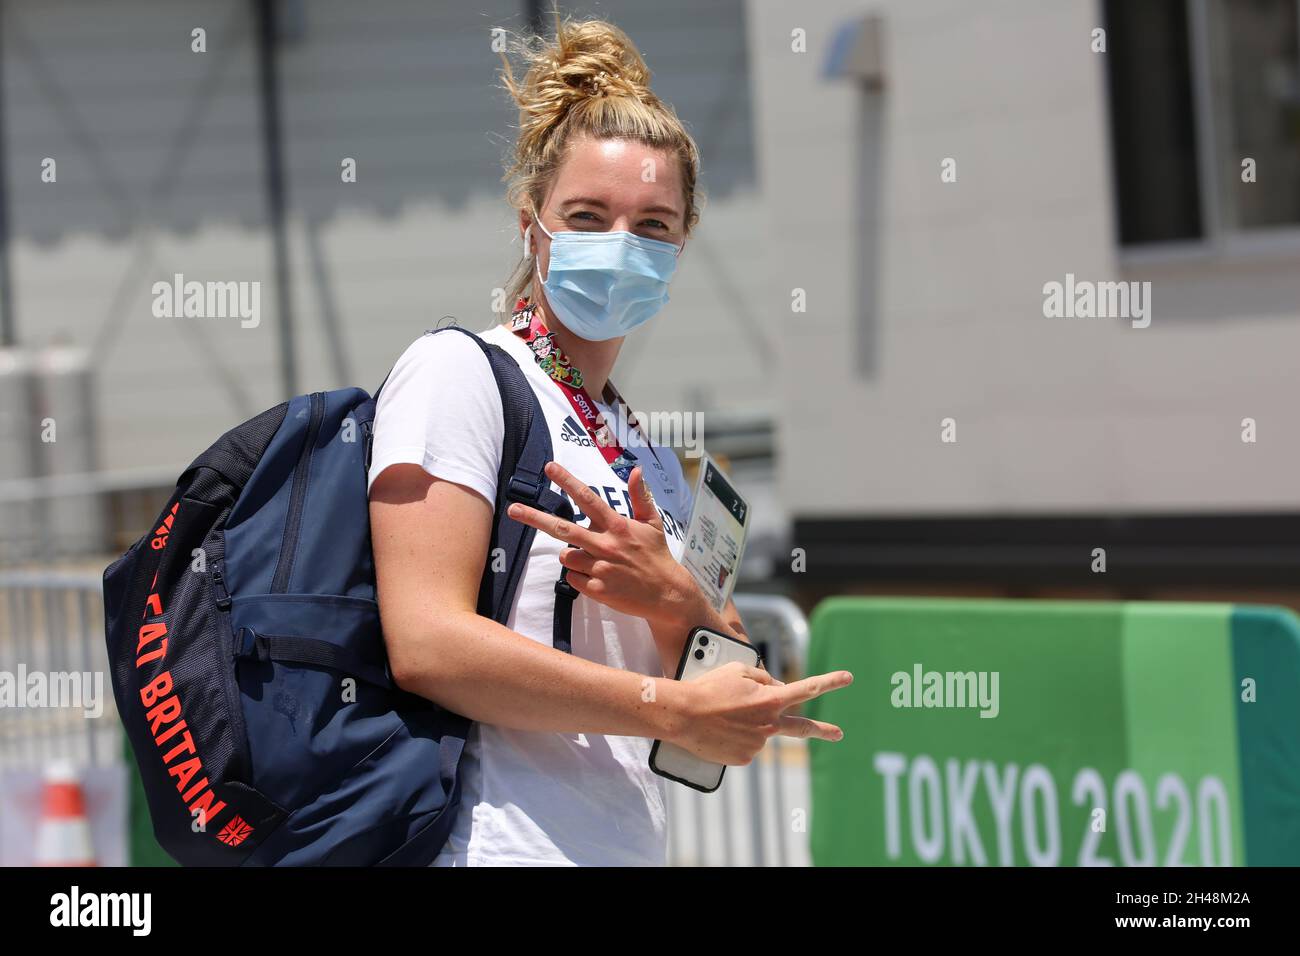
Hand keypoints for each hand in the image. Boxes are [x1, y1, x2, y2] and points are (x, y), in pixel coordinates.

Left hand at [506, 461, 702, 627]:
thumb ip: (641, 496)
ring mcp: (599, 568)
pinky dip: (579, 576)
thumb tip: (636, 470)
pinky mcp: (596, 589)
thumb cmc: (657, 555)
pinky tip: (597, 576)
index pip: (587, 499)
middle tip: (513, 509)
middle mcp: (605, 545)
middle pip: (562, 528)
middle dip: (534, 517)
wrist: (666, 594)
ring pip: (565, 556)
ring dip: (571, 555)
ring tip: (591, 557)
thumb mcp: (652, 523)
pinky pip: (572, 578)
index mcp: (617, 526)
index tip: (549, 467)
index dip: (567, 481)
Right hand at [665, 663, 852, 764]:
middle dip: (823, 731)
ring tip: (722, 717)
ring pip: (760, 732)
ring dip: (747, 725)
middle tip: (838, 734)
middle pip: (802, 728)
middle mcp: (769, 724)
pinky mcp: (743, 758)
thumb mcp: (737, 671)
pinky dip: (736, 738)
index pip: (807, 689)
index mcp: (771, 699)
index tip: (847, 678)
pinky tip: (720, 730)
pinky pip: (745, 746)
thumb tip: (775, 689)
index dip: (829, 682)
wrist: (683, 716)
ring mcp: (757, 744)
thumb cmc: (709, 688)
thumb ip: (762, 678)